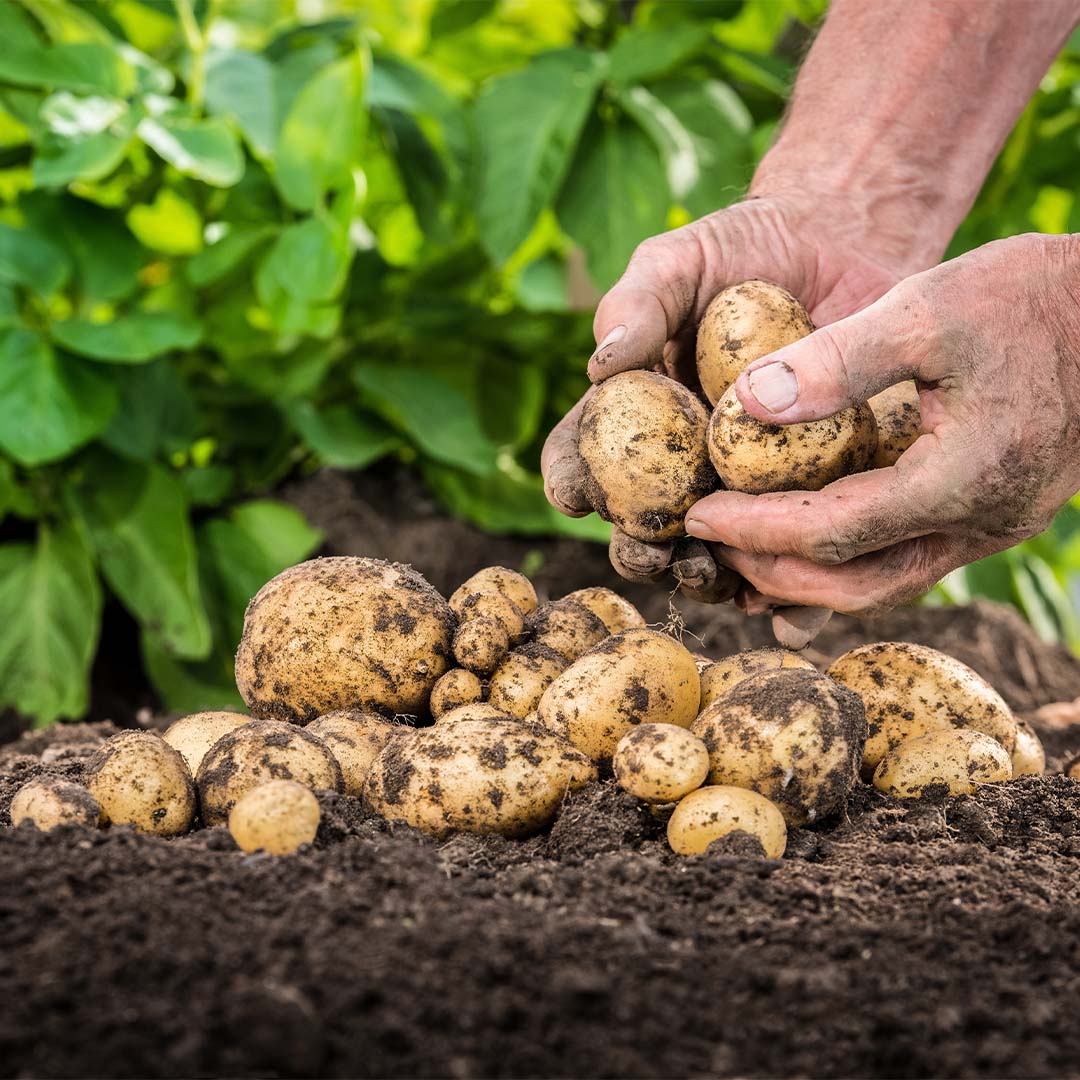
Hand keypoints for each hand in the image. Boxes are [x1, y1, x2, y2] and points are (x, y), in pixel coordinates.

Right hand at [541, 192, 910, 635]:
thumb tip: (601, 365)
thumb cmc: (744, 248)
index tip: (575, 494)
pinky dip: (790, 595)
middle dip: (639, 551)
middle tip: (651, 549)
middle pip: (644, 526)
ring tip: (717, 576)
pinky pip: (796, 554)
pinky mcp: (813, 494)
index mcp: (636, 417)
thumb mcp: (680, 260)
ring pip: (715, 554)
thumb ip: (637, 304)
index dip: (571, 482)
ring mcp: (748, 486)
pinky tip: (787, 610)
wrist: (845, 244)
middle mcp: (683, 462)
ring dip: (707, 578)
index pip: (584, 458)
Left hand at [685, 233, 1079, 614]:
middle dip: (774, 572)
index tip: (698, 516)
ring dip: (809, 579)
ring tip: (745, 557)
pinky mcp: (992, 514)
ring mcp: (992, 526)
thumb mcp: (927, 307)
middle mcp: (981, 523)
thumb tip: (746, 404)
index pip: (833, 532)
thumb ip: (838, 359)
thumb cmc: (1028, 297)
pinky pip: (907, 559)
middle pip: (856, 584)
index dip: (756, 530)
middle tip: (712, 546)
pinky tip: (806, 541)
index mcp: (962, 479)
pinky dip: (848, 560)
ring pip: (885, 584)